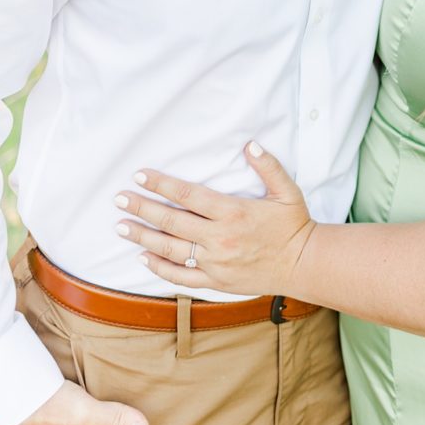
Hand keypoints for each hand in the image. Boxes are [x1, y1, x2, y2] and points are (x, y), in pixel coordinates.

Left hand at [114, 141, 315, 294]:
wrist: (305, 265)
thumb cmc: (294, 225)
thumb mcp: (287, 191)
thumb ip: (268, 166)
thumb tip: (250, 144)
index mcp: (232, 212)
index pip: (188, 195)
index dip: (161, 184)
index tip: (139, 176)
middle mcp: (219, 238)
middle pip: (171, 221)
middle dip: (142, 208)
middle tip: (118, 199)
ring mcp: (216, 262)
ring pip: (170, 249)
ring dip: (142, 236)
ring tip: (120, 226)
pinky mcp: (217, 281)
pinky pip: (182, 276)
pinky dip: (160, 268)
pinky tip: (143, 257)